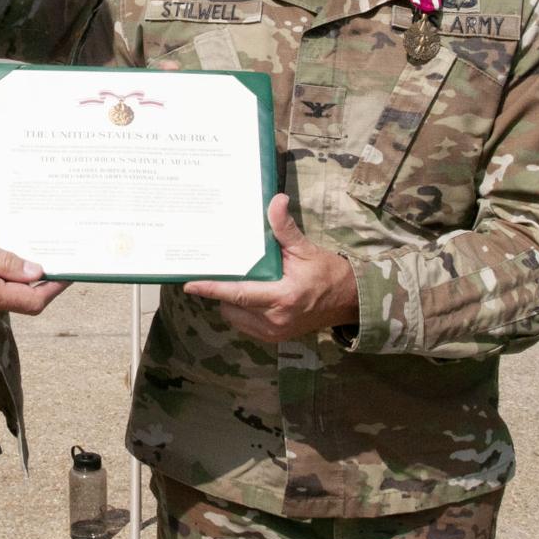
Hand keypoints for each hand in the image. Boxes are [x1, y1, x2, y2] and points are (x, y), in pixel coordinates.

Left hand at [183, 194, 358, 341]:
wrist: (348, 301)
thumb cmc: (327, 273)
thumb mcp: (306, 249)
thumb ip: (285, 228)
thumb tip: (276, 200)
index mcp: (283, 297)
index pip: (240, 294)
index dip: (213, 289)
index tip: (190, 285)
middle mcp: (276, 319)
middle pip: (232, 305)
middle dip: (221, 290)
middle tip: (217, 270)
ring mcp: (275, 332)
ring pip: (235, 316)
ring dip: (231, 301)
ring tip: (236, 281)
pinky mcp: (275, 337)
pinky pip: (245, 324)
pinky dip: (241, 311)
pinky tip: (246, 294)